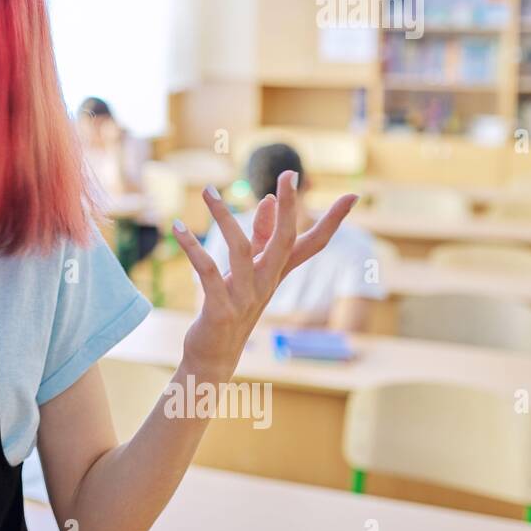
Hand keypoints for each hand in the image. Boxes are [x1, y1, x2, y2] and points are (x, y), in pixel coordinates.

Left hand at [171, 171, 357, 380]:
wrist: (214, 356)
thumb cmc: (231, 308)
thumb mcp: (248, 271)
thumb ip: (259, 236)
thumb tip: (267, 200)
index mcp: (277, 272)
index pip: (313, 244)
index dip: (334, 221)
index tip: (353, 195)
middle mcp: (267, 283)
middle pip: (286, 240)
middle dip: (290, 207)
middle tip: (289, 174)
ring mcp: (246, 298)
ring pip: (241, 250)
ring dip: (223, 217)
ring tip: (208, 191)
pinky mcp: (221, 310)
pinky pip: (207, 272)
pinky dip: (192, 248)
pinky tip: (177, 228)